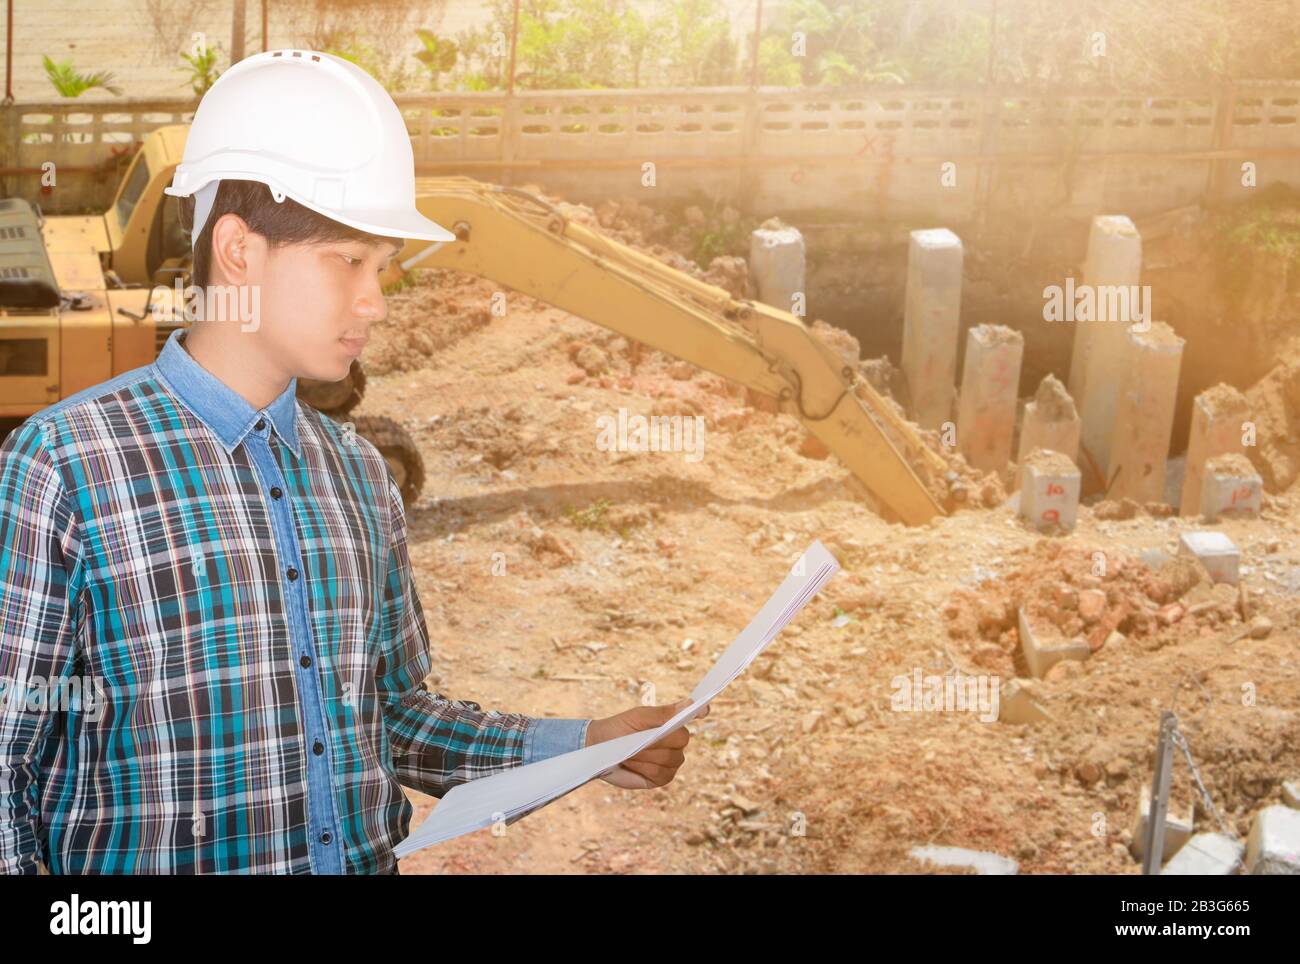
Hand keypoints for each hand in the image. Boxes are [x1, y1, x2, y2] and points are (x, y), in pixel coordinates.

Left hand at [584, 698, 710, 788]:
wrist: (598, 749)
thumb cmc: (619, 728)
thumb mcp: (638, 717)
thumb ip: (664, 714)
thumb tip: (690, 703)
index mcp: (671, 723)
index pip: (692, 715)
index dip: (700, 711)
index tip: (703, 710)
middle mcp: (675, 742)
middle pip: (681, 741)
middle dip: (658, 741)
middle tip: (637, 739)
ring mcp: (670, 761)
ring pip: (671, 760)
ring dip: (647, 756)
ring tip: (630, 752)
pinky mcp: (660, 778)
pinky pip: (663, 775)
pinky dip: (645, 769)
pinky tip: (633, 764)